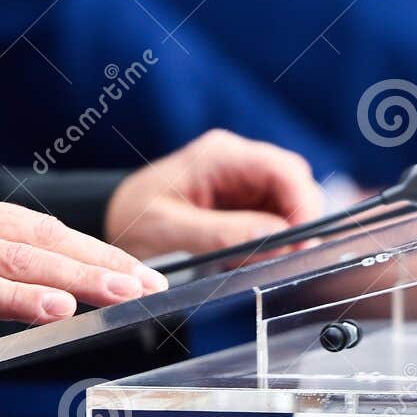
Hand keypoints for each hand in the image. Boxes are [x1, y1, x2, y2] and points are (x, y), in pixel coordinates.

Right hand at [0, 189, 166, 369]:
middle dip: (102, 262)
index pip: (45, 230)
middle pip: (42, 238)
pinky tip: (56, 309)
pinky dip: (19, 298)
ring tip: (121, 295)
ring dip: (76, 277)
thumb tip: (58, 306)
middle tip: (151, 286)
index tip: (144, 275)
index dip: (97, 251)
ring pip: (17, 257)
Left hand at [104, 129, 323, 259]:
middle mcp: (238, 161)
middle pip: (294, 184)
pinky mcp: (243, 201)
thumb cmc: (132, 218)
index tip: (304, 243)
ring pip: (289, 203)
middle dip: (299, 223)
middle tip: (289, 260)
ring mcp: (242, 180)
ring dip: (286, 234)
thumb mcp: (170, 230)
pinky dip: (273, 241)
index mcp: (220, 155)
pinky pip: (274, 217)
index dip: (303, 205)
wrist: (113, 219)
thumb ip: (222, 234)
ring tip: (263, 261)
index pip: (283, 169)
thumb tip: (278, 238)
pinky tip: (254, 257)